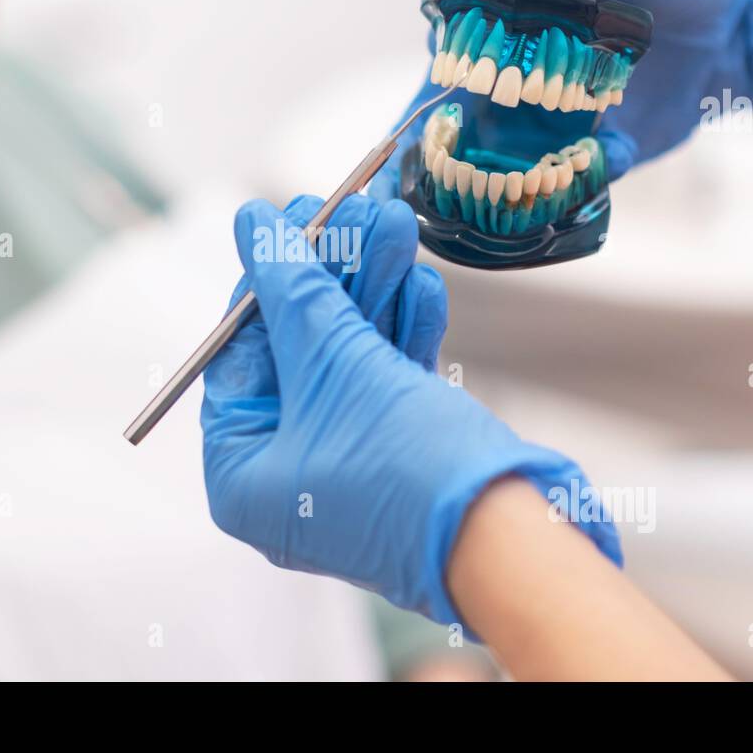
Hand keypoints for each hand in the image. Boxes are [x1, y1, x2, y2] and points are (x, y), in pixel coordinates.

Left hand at [200, 194, 620, 625]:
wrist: (513, 544)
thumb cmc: (408, 468)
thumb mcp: (338, 364)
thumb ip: (293, 289)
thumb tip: (253, 225)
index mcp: (241, 475)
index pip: (238, 353)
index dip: (266, 280)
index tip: (289, 219)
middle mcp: (287, 476)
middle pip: (298, 348)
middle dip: (335, 274)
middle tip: (354, 207)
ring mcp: (346, 466)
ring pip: (350, 355)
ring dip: (375, 288)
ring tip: (394, 221)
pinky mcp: (400, 455)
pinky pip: (388, 379)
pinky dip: (404, 331)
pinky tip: (420, 285)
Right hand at [372, 0, 752, 200]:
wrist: (749, 21)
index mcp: (511, 32)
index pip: (447, 69)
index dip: (424, 102)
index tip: (415, 126)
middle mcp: (523, 84)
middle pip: (463, 134)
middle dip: (445, 164)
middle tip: (441, 182)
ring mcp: (558, 126)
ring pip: (505, 172)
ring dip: (500, 188)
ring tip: (511, 191)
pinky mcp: (597, 157)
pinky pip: (568, 185)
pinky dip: (574, 184)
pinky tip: (605, 155)